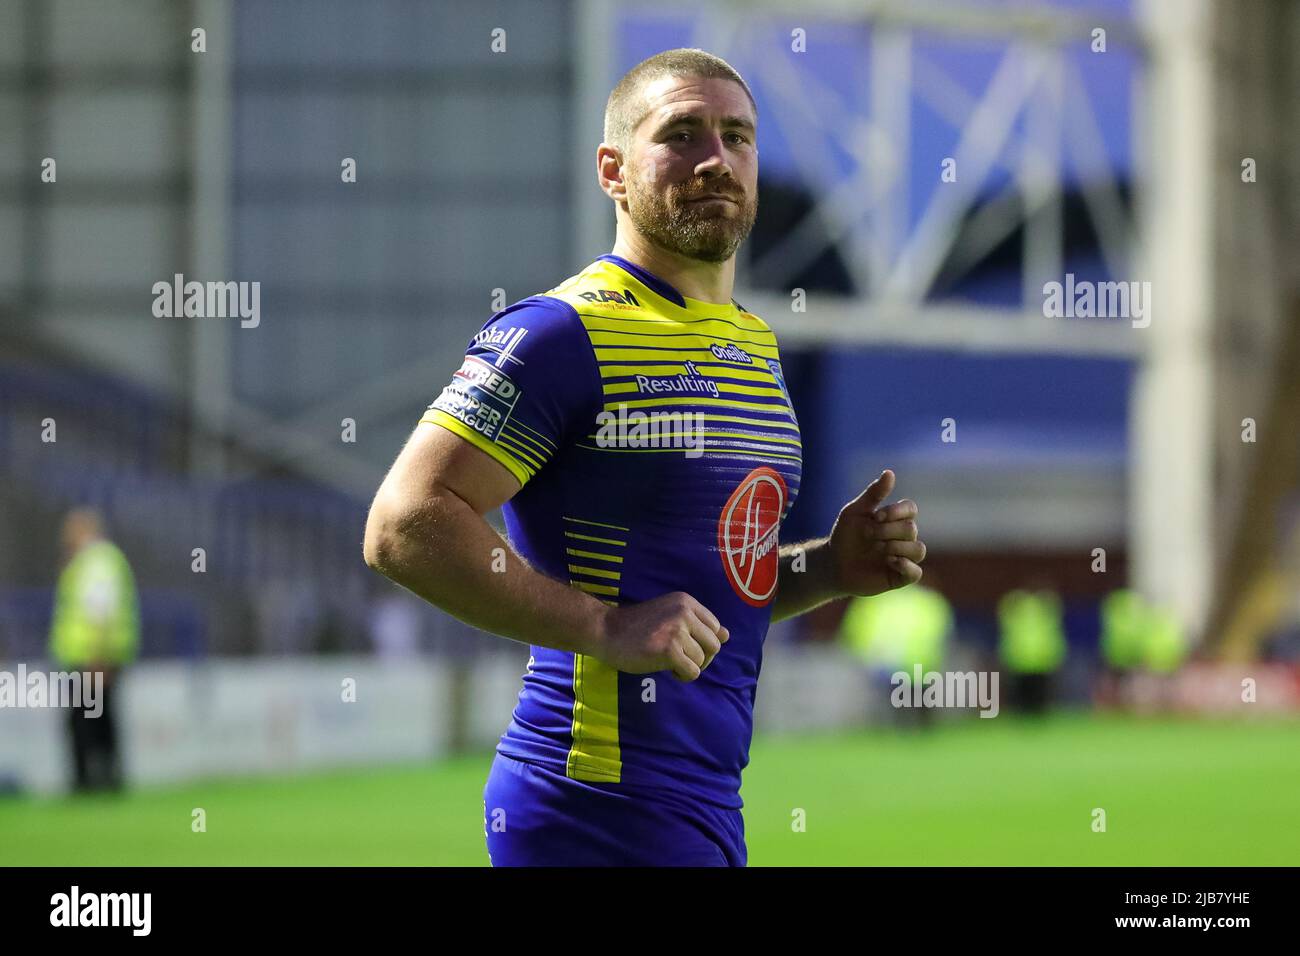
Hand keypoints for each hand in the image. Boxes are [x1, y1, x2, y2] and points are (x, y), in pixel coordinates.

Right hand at [594, 592, 729, 681]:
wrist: (606, 631)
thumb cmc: (637, 626)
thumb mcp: (670, 616)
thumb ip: (698, 624)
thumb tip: (727, 635)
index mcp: (686, 602)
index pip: (716, 628)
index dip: (703, 643)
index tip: (685, 646)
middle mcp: (684, 612)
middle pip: (714, 646)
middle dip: (700, 658)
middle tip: (679, 659)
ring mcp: (677, 630)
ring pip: (702, 661)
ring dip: (687, 667)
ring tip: (667, 661)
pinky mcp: (669, 650)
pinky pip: (692, 672)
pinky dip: (681, 676)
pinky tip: (665, 669)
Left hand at [827, 470, 925, 596]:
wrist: (833, 564)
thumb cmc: (845, 536)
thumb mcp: (855, 512)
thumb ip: (874, 494)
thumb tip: (889, 472)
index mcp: (895, 519)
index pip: (910, 509)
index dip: (896, 511)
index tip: (876, 516)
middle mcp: (903, 537)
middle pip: (911, 529)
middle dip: (887, 531)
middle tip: (867, 535)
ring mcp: (904, 556)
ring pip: (918, 549)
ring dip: (896, 547)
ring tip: (877, 550)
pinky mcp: (901, 575)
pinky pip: (916, 571)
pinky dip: (906, 566)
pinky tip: (889, 562)